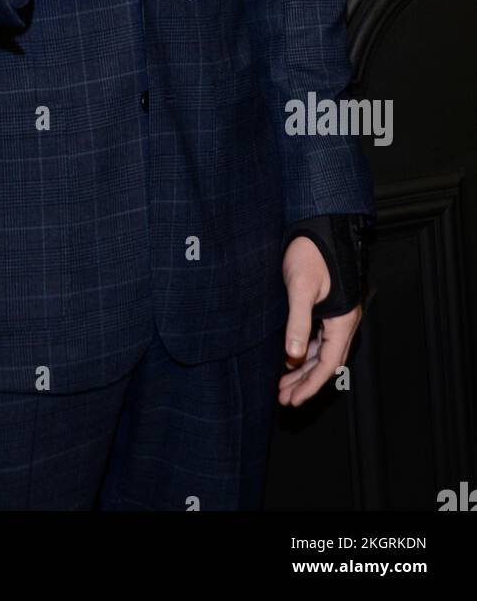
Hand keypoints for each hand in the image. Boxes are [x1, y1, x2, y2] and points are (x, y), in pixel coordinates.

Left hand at [278, 235, 361, 405]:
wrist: (321, 225)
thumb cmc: (312, 252)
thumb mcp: (300, 286)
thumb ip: (297, 321)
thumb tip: (291, 357)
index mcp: (342, 321)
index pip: (328, 365)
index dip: (310, 386)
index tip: (293, 401)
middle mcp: (343, 322)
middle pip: (325, 364)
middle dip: (305, 383)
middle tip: (284, 400)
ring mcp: (336, 316)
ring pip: (321, 353)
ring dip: (303, 370)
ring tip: (283, 386)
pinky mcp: (327, 307)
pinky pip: (318, 339)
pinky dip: (304, 353)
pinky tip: (289, 359)